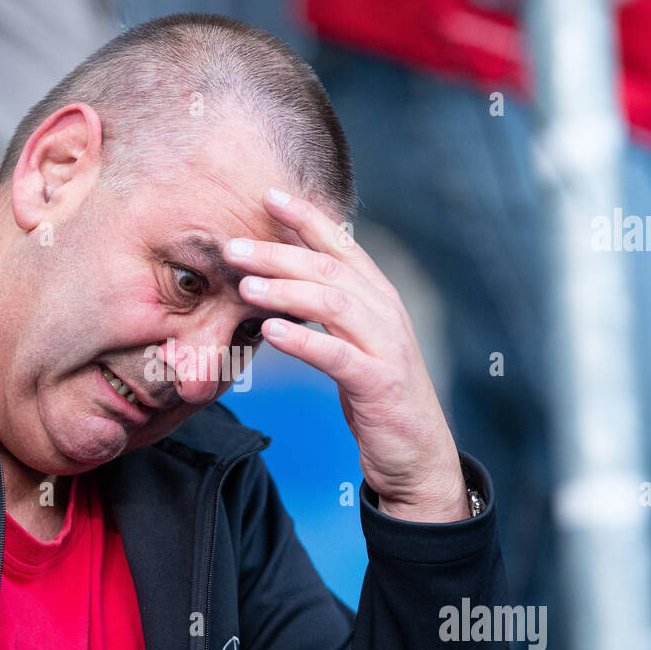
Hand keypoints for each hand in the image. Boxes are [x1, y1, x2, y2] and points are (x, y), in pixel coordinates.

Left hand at [225, 188, 469, 522]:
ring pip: (332, 303)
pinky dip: (302, 340)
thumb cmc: (377, 394)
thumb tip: (282, 276)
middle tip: (233, 247)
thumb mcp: (353, 341)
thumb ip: (327, 308)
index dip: (305, 217)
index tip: (268, 196)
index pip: (339, 244)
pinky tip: (271, 331)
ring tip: (245, 285)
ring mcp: (385, 346)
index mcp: (376, 296)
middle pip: (327, 269)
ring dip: (286, 291)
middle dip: (279, 253)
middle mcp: (384, 312)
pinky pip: (336, 355)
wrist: (416, 453)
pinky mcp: (378, 382)